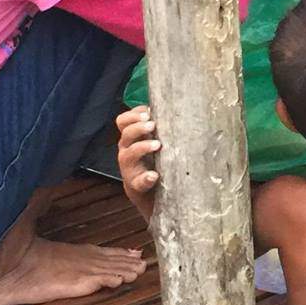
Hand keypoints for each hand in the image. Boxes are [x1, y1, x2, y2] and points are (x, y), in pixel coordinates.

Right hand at [116, 105, 160, 221]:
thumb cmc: (156, 162)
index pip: (123, 121)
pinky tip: (154, 176)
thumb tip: (182, 109)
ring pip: (128, 154)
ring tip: (157, 145)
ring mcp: (129, 168)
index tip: (148, 112)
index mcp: (130, 139)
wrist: (151, 195)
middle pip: (126, 134)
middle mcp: (126, 151)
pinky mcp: (136, 186)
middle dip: (138, 128)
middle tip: (153, 125)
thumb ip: (160, 129)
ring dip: (142, 147)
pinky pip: (138, 182)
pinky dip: (146, 178)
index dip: (133, 114)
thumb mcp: (155, 142)